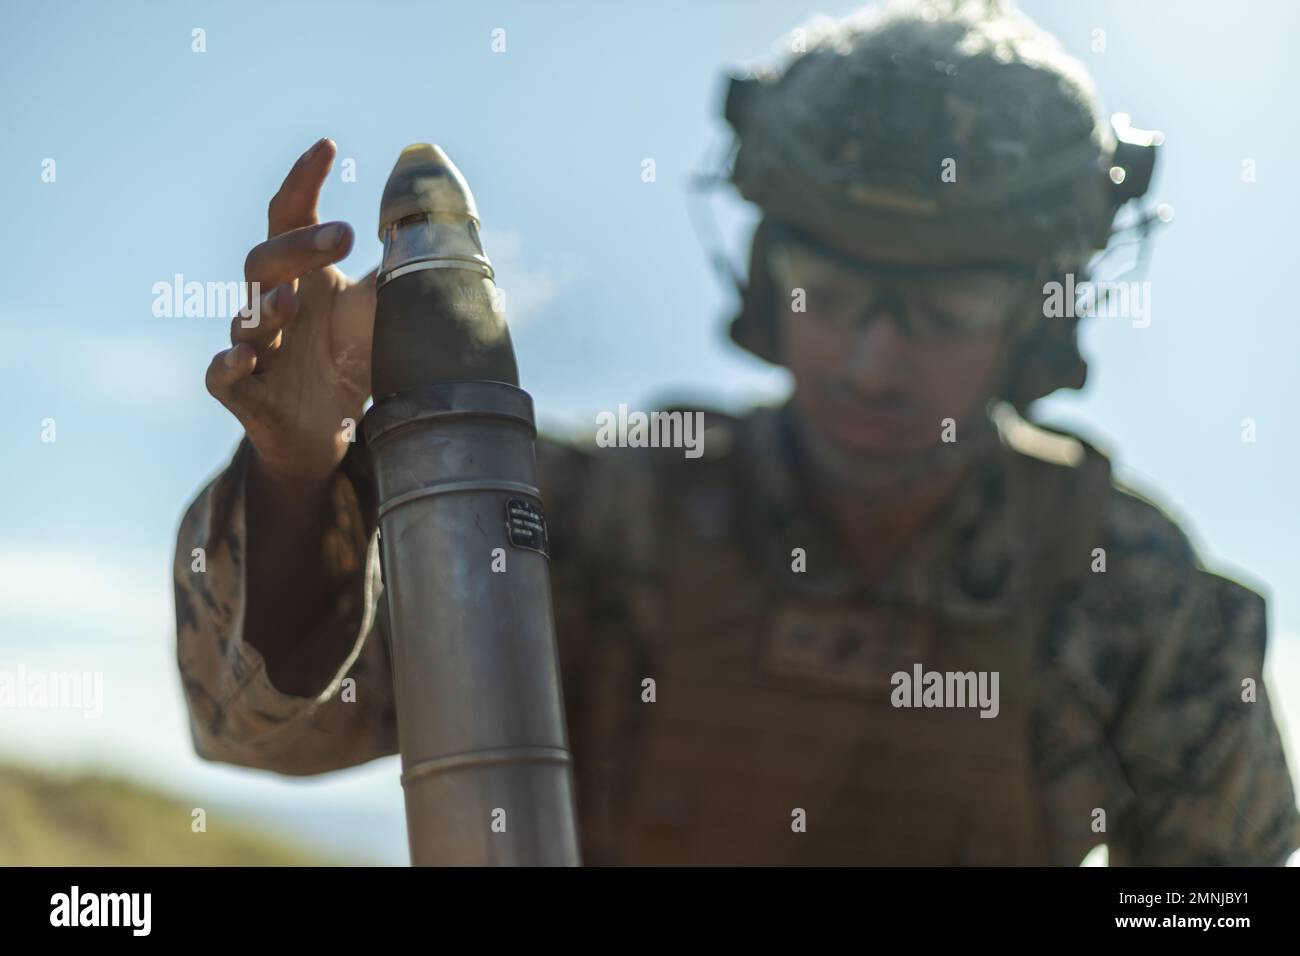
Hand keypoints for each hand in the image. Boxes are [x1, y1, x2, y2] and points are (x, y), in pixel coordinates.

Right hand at [205, 137, 375, 483]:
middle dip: (300, 246)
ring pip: (246, 316)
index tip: (328, 146)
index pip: (292, 216)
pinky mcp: (243, 392)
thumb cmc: (347, 360)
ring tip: (293, 300)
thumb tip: (440, 226)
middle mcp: (271, 303)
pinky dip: (228, 364)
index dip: (304, 181)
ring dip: (267, 306)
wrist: (324, 433)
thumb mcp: (379, 311)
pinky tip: (242, 357)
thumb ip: (399, 271)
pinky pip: (223, 374)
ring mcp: (253, 347)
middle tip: (344, 236)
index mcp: (303, 275)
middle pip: (266, 259)